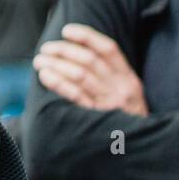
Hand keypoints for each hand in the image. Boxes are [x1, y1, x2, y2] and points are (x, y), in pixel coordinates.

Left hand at [32, 23, 148, 115]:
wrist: (138, 148)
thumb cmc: (125, 119)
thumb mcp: (127, 95)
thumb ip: (110, 77)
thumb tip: (77, 54)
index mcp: (128, 79)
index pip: (108, 49)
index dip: (86, 36)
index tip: (67, 30)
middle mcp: (121, 88)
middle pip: (89, 60)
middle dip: (64, 50)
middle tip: (46, 49)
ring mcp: (109, 103)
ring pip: (80, 75)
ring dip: (56, 64)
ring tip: (40, 61)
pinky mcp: (97, 117)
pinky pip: (75, 95)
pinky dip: (58, 82)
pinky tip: (45, 76)